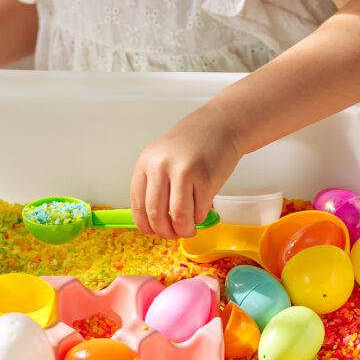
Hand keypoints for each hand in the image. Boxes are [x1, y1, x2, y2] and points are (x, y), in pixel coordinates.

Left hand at [129, 111, 241, 238]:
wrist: (221, 124)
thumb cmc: (193, 142)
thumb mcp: (163, 156)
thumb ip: (156, 182)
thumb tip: (153, 220)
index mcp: (146, 162)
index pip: (138, 203)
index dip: (144, 224)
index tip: (151, 232)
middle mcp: (161, 166)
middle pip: (156, 213)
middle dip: (164, 232)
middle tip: (172, 234)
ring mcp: (184, 172)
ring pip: (178, 216)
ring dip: (184, 230)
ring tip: (188, 230)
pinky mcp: (206, 179)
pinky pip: (199, 211)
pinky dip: (199, 217)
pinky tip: (201, 211)